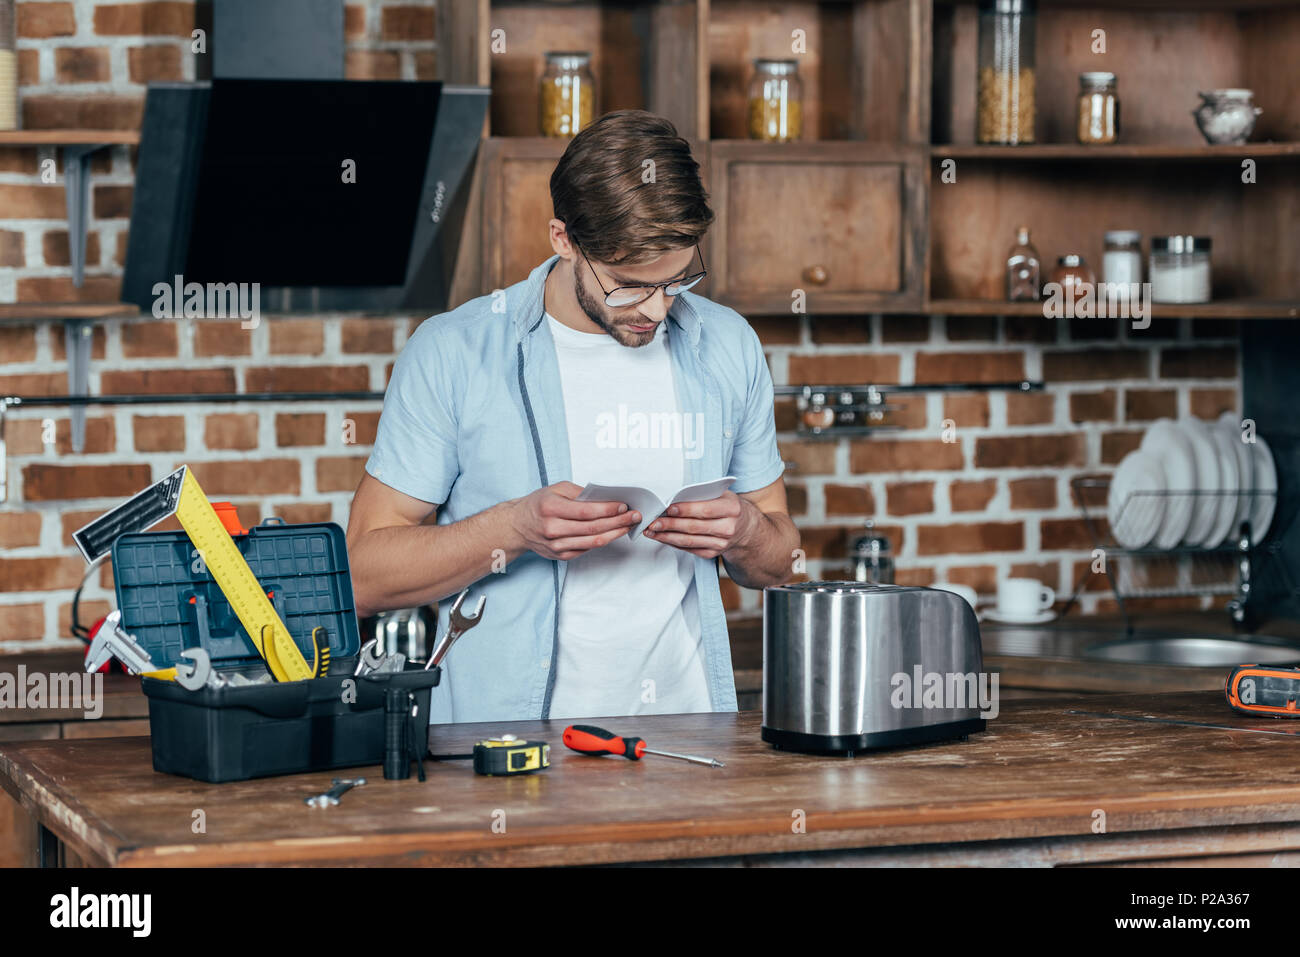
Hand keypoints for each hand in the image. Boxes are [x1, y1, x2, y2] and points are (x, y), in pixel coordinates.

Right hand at [511, 481, 640, 560]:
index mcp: (551, 508)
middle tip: (635, 516)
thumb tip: (607, 498)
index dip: (608, 509)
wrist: (516, 526)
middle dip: (618, 521)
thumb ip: (580, 493)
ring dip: (615, 534)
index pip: (586, 511)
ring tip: (629, 525)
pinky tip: (613, 533)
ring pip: (593, 542)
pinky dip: (602, 541)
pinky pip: (587, 549)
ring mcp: (556, 546)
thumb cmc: (538, 504)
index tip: (624, 505)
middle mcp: (553, 529)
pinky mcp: (560, 556)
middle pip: (593, 528)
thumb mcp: (556, 489)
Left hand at [643, 491, 752, 559]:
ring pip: (689, 541)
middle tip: (653, 521)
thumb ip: (703, 494)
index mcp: (732, 509)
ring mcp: (721, 544)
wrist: (744, 527)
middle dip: (670, 525)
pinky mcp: (713, 554)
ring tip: (651, 531)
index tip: (667, 508)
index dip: (686, 510)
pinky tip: (661, 537)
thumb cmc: (727, 506)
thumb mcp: (722, 494)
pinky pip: (689, 549)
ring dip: (667, 536)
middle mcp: (728, 528)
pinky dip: (673, 543)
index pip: (706, 510)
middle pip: (694, 527)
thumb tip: (674, 497)